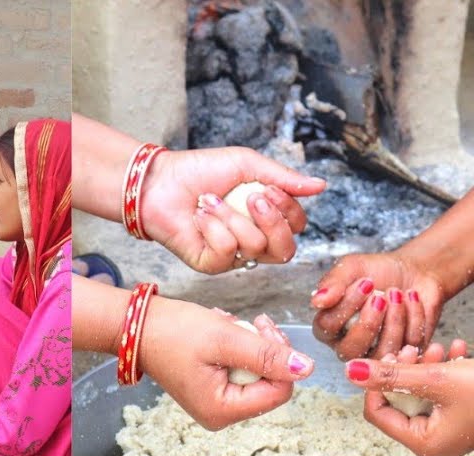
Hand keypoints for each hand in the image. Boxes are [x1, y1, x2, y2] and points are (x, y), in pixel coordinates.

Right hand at [138, 301, 314, 429]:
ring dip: (252, 346)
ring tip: (229, 327)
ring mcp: (216, 404)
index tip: (264, 327)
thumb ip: (268, 355)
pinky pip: (242, 372)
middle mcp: (221, 414)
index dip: (281, 358)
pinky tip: (223, 336)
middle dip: (265, 349)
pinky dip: (239, 350)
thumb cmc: (172, 332)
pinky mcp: (213, 391)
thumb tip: (307, 369)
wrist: (136, 326)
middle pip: (271, 384)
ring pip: (259, 375)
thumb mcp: (226, 338)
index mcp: (222, 410)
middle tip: (251, 323)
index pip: (280, 391)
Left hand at [140, 147, 325, 273]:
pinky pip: (227, 251)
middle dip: (271, 220)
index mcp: (265, 218)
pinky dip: (213, 227)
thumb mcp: (248, 166)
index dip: (288, 211)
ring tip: (210, 201)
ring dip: (232, 217)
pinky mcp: (209, 263)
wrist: (160, 181)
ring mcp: (232, 256)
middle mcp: (253, 241)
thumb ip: (284, 179)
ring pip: (255, 247)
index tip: (267, 188)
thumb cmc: (201, 171)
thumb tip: (321, 186)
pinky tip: (199, 215)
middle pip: (285, 249)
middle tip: (251, 197)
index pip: (297, 227)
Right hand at [310, 251, 445, 359]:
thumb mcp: (352, 268)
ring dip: (394, 320)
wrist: (415, 271)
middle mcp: (348, 344)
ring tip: (399, 294)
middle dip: (369, 323)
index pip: (326, 327)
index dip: (345, 307)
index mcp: (328, 325)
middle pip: (349, 349)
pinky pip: (409, 347)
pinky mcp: (405, 354)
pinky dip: (415, 319)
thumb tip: (317, 301)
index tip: (365, 283)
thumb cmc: (379, 271)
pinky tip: (412, 300)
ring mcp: (376, 353)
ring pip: (381, 353)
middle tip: (381, 297)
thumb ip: (332, 283)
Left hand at [346, 339, 472, 455]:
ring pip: (422, 393)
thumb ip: (391, 375)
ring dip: (429, 365)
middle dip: (408, 370)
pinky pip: (444, 393)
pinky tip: (460, 350)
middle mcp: (434, 442)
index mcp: (423, 442)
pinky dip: (448, 370)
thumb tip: (352, 371)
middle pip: (399, 401)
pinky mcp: (464, 417)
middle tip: (419, 349)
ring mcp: (450, 431)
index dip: (378, 383)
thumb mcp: (437, 377)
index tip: (391, 358)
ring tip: (445, 348)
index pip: (377, 412)